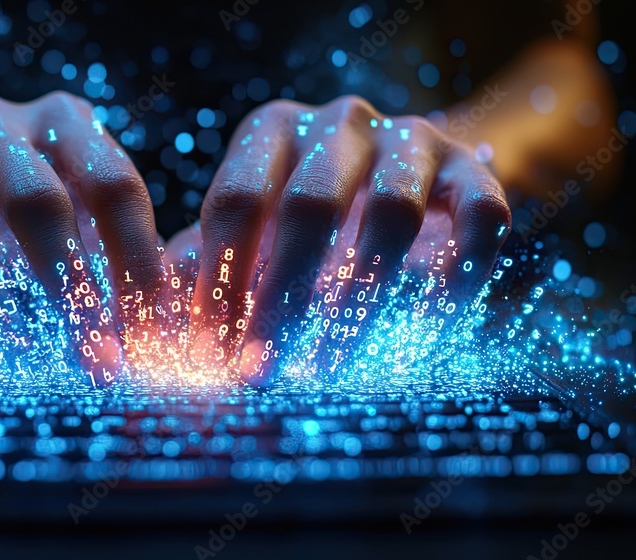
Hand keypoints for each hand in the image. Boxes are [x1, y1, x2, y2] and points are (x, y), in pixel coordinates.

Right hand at [0, 91, 165, 384]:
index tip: (149, 335)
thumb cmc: (30, 213)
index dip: (136, 263)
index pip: (113, 187)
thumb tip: (156, 342)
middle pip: (37, 201)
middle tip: (94, 362)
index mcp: (64, 121)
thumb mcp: (82, 218)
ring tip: (18, 359)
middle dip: (71, 289)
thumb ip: (117, 264)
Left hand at [171, 96, 510, 384]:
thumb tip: (156, 333)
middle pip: (309, 206)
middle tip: (259, 373)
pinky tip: (423, 338)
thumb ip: (204, 271)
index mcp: (272, 131)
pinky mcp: (474, 170)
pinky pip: (479, 221)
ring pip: (391, 214)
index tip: (207, 355)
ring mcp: (412, 140)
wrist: (403, 181)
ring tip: (328, 368)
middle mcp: (340, 123)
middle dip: (278, 300)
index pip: (236, 202)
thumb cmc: (301, 222)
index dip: (219, 283)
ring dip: (358, 300)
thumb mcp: (249, 236)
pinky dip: (455, 281)